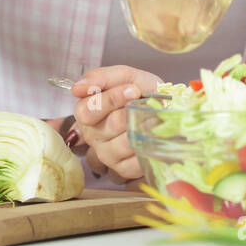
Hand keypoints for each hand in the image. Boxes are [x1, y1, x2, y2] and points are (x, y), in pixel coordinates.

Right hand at [70, 65, 162, 182]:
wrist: (168, 108)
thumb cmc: (142, 92)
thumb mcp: (124, 76)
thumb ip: (100, 77)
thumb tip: (77, 89)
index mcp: (86, 111)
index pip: (86, 111)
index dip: (110, 100)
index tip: (133, 89)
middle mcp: (93, 135)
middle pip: (108, 126)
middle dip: (131, 112)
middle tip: (146, 103)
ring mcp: (107, 154)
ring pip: (124, 143)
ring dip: (144, 127)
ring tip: (154, 117)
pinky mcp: (124, 169)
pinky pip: (136, 161)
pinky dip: (149, 145)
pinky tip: (153, 136)